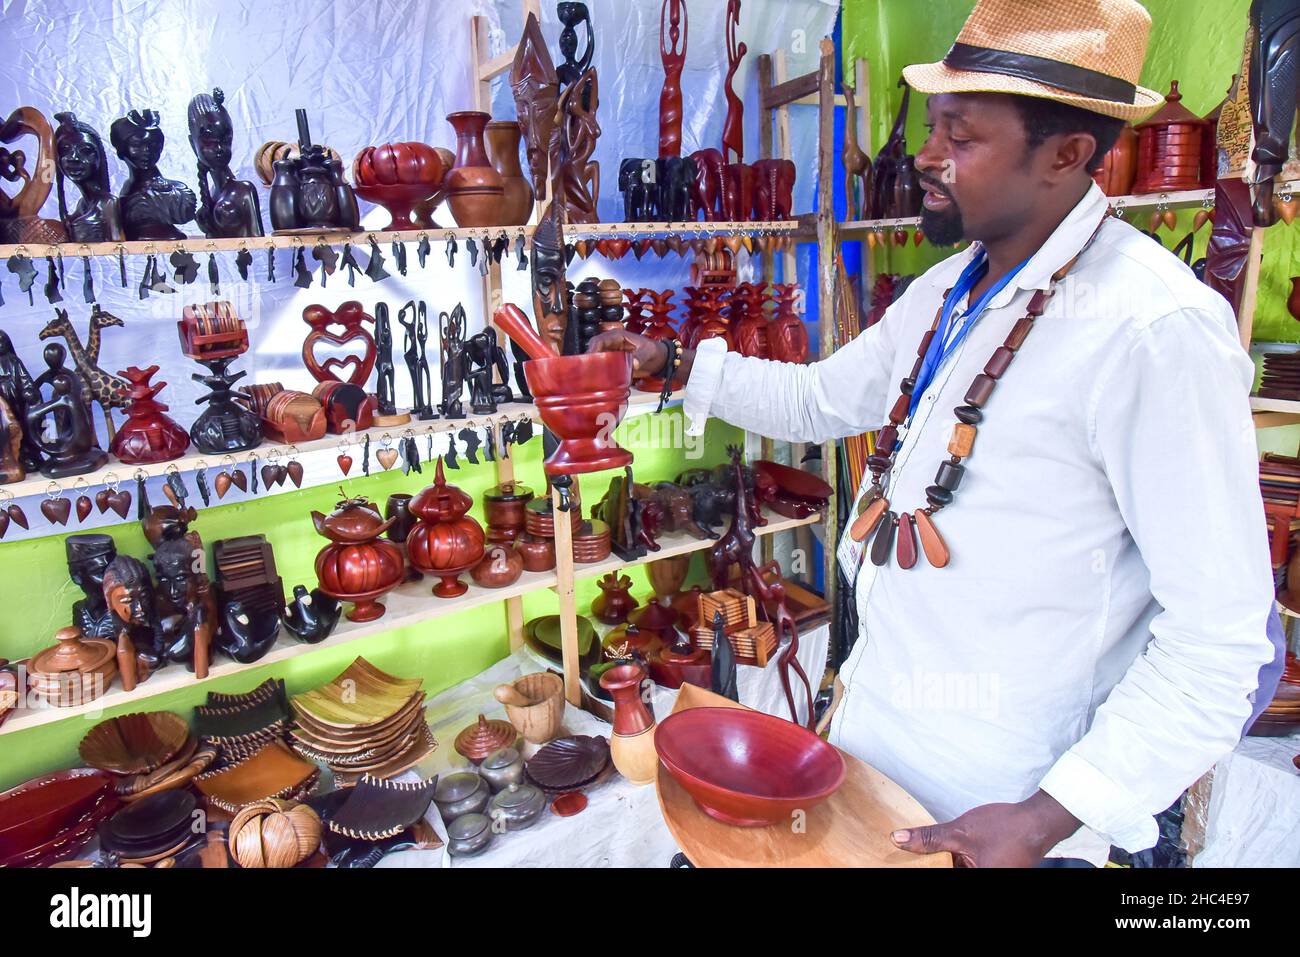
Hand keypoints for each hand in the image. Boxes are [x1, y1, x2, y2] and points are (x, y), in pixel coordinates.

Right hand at [586, 329, 666, 379]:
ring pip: (596, 358)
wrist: (660, 359)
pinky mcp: (614, 363)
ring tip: (591, 377)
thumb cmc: (655, 351)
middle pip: (594, 350)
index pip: (599, 340)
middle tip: (588, 372)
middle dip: (589, 359)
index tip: (590, 360)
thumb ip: (641, 356)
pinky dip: (600, 372)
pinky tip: (599, 380)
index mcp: (617, 336)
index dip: (592, 349)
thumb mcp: (649, 352)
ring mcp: (612, 353)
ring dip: (593, 367)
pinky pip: (603, 367)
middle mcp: (612, 344)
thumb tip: (634, 363)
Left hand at [891, 789, 1080, 866]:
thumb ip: (929, 838)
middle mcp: (981, 880)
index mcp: (976, 879)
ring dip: (938, 860)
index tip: (901, 862)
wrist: (1037, 823)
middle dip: (928, 862)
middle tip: (907, 853)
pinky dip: (950, 859)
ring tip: (918, 850)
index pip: (937, 874)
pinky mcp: (986, 869)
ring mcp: (984, 875)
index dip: (922, 867)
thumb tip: (898, 839)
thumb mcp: (960, 832)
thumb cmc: (1006, 828)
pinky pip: (961, 866)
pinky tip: (938, 849)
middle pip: (943, 870)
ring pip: (951, 868)